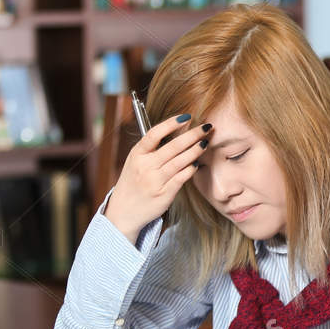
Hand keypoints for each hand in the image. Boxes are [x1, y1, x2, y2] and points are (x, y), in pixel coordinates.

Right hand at [104, 114, 210, 243]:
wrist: (123, 212)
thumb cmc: (133, 182)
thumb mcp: (135, 162)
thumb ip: (152, 148)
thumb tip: (177, 129)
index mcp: (137, 154)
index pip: (154, 134)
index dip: (171, 123)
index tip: (186, 117)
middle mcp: (145, 166)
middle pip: (172, 147)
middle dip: (192, 134)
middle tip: (206, 127)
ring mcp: (155, 181)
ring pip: (179, 161)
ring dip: (195, 150)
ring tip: (205, 142)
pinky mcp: (164, 194)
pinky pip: (181, 178)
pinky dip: (190, 169)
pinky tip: (197, 163)